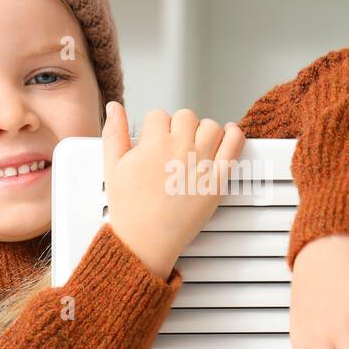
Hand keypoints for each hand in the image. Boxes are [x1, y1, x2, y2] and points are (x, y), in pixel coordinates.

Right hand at [102, 101, 245, 279]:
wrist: (146, 242)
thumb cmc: (129, 208)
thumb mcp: (112, 167)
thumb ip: (113, 133)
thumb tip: (115, 106)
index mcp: (155, 143)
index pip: (159, 115)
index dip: (156, 127)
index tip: (155, 140)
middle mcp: (181, 149)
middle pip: (186, 117)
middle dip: (179, 127)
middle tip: (174, 144)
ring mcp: (203, 163)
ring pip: (211, 126)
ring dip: (204, 131)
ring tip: (196, 144)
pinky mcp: (218, 180)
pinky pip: (234, 146)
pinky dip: (235, 135)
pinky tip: (230, 133)